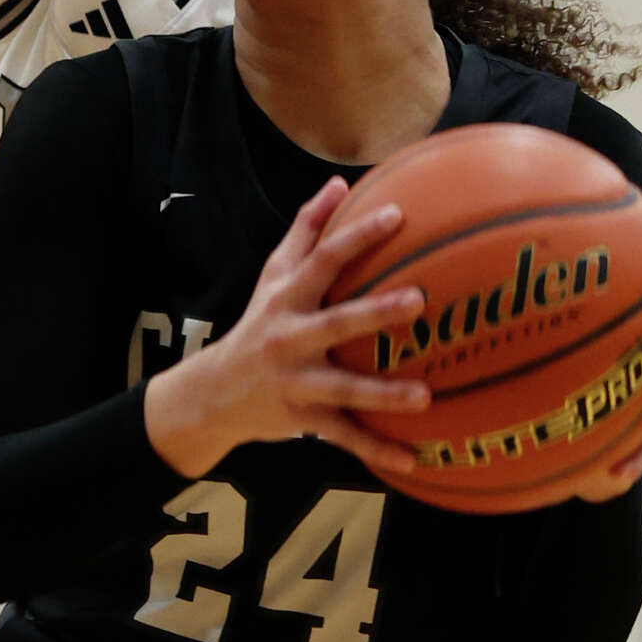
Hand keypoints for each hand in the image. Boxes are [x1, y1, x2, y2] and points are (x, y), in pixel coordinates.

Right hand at [144, 176, 431, 478]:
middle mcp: (290, 339)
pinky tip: (416, 459)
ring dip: (384, 394)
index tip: (397, 215)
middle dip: (375, 314)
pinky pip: (345, 437)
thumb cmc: (259, 322)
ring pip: (344, 389)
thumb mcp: (274, 275)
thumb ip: (306, 229)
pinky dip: (378, 450)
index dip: (359, 236)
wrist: (215, 393)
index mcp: (287, 298)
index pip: (324, 259)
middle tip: (420, 300)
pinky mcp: (304, 421)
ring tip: (426, 396)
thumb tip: (338, 182)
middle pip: (335, 323)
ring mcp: (296, 383)